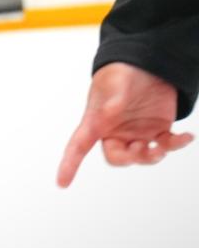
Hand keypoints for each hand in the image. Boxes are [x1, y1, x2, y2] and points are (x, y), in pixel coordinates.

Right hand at [57, 62, 193, 186]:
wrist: (148, 64)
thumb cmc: (123, 72)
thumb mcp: (115, 82)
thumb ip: (113, 99)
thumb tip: (109, 114)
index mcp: (97, 121)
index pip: (78, 145)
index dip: (69, 164)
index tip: (62, 182)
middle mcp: (115, 131)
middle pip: (118, 157)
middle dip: (131, 158)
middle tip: (144, 149)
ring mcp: (136, 132)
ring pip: (142, 156)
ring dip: (152, 155)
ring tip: (162, 145)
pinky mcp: (157, 130)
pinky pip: (166, 145)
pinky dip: (177, 144)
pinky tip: (186, 136)